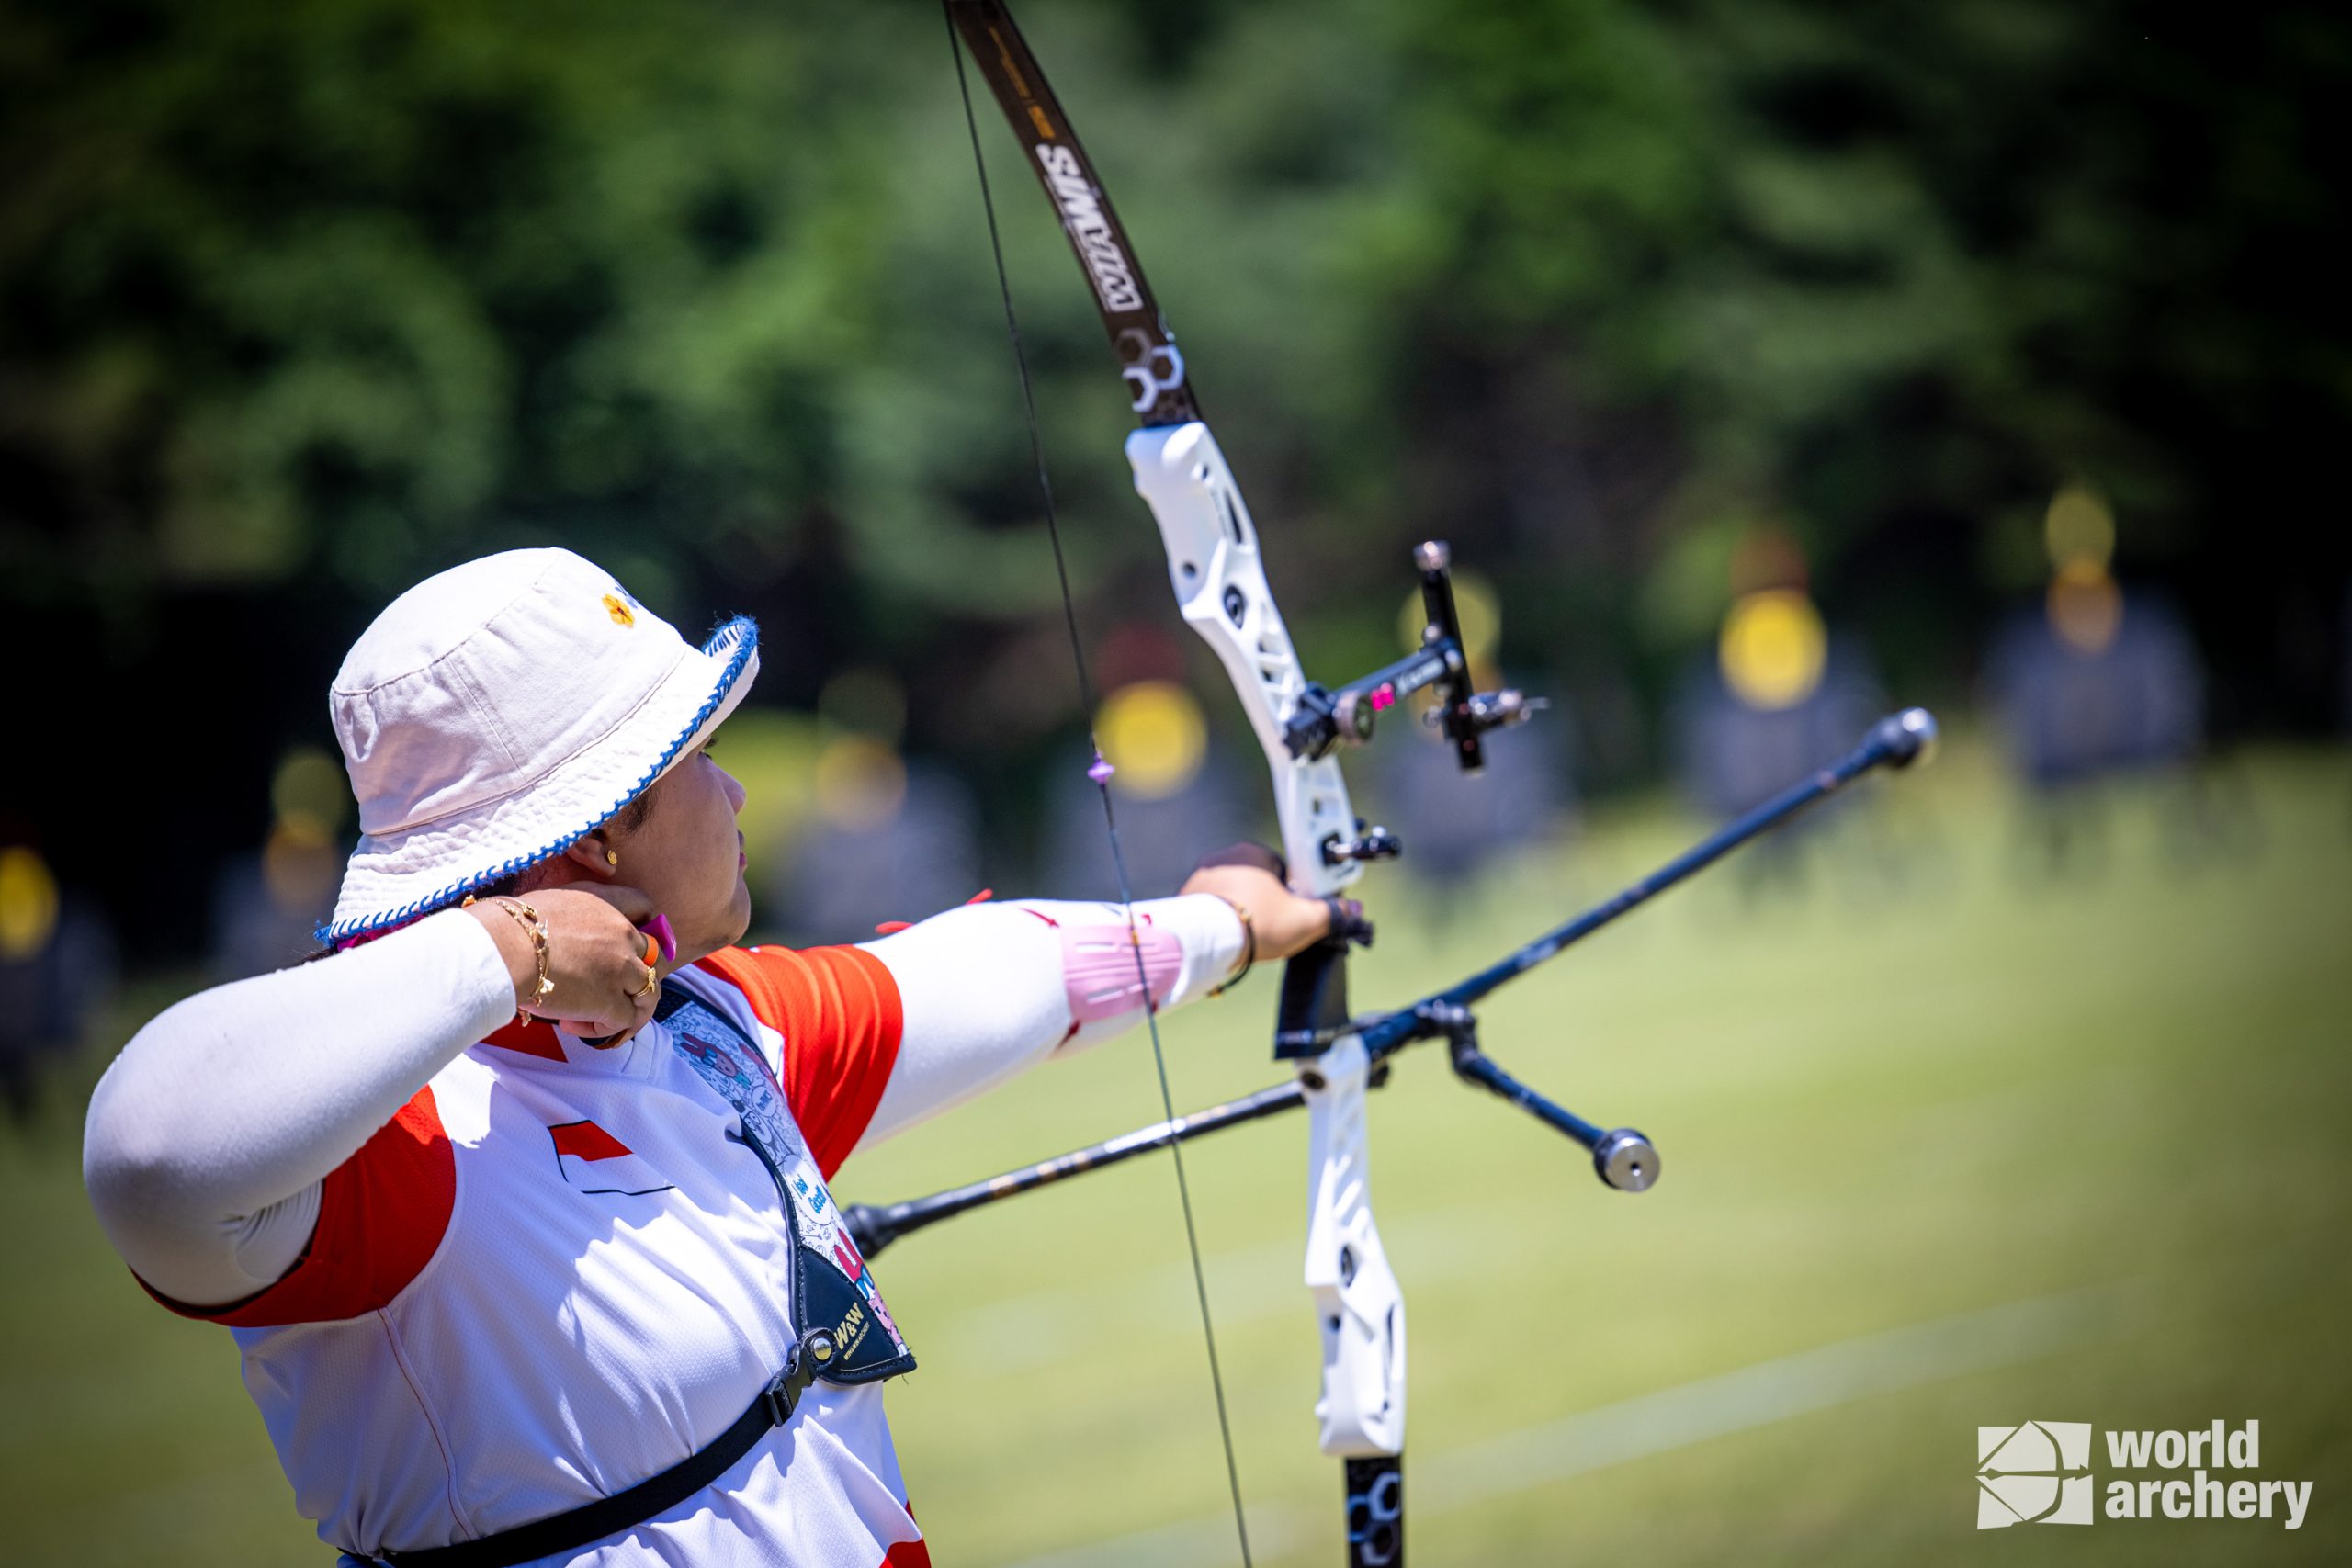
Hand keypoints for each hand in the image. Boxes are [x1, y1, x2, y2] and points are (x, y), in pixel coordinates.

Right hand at [468, 885, 666, 1046]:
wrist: (504, 949)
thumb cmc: (509, 926)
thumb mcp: (549, 902)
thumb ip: (570, 916)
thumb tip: (558, 936)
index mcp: (605, 905)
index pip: (643, 907)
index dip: (642, 926)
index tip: (627, 945)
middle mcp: (622, 933)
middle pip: (651, 957)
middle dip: (633, 977)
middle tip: (604, 992)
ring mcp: (621, 967)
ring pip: (649, 992)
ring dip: (627, 1008)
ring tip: (596, 1018)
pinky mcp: (611, 1000)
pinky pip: (626, 1019)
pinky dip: (604, 1028)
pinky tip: (572, 1025)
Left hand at [1180, 848, 1357, 964]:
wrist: (1206, 941)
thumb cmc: (1255, 923)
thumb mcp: (1304, 921)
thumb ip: (1332, 914)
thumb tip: (1352, 910)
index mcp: (1256, 852)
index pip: (1283, 869)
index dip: (1292, 892)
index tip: (1292, 911)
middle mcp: (1227, 857)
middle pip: (1257, 879)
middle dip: (1266, 901)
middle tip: (1272, 927)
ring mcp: (1204, 875)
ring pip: (1233, 891)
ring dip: (1242, 908)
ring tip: (1248, 934)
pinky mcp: (1187, 894)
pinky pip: (1211, 903)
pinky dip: (1219, 917)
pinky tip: (1227, 935)